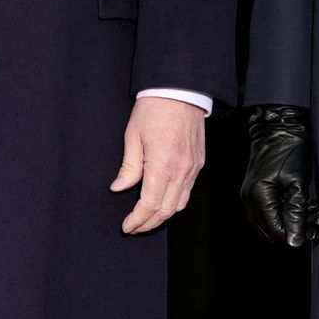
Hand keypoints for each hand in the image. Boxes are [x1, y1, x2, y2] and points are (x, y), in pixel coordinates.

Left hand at [112, 95, 205, 233]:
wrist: (179, 92)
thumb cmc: (154, 110)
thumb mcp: (132, 136)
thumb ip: (129, 167)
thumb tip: (119, 188)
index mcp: (162, 166)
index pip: (149, 205)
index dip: (137, 219)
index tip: (127, 226)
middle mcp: (181, 171)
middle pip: (166, 210)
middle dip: (149, 223)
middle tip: (134, 227)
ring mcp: (192, 168)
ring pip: (180, 204)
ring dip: (163, 215)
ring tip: (147, 218)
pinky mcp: (198, 163)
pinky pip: (188, 191)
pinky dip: (175, 201)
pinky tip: (163, 200)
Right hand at [240, 104, 318, 247]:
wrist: (278, 128)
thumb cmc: (290, 149)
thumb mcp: (298, 183)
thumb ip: (296, 214)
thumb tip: (295, 240)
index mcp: (259, 196)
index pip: (276, 231)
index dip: (296, 233)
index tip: (314, 225)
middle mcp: (249, 198)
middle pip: (270, 231)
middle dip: (294, 229)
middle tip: (314, 218)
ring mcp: (249, 195)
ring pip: (268, 224)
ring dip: (289, 222)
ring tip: (309, 210)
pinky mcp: (253, 191)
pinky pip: (266, 213)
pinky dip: (283, 214)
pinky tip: (298, 205)